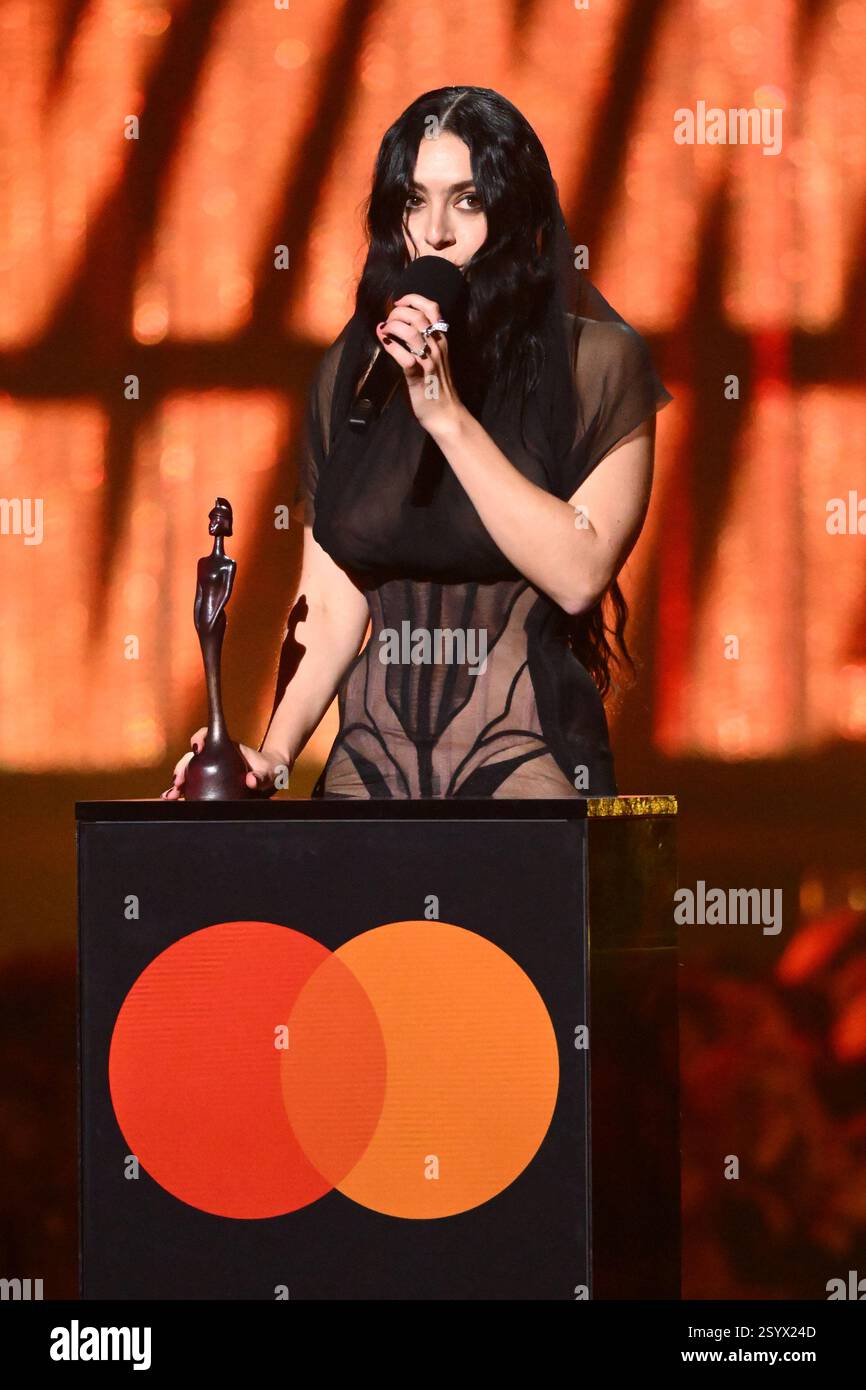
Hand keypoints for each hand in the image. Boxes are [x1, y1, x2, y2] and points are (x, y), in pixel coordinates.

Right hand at [160, 728, 288, 799]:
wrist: (269, 781)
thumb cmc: (269, 770)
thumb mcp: (269, 772)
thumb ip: (262, 775)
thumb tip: (251, 780)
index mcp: (226, 747)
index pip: (207, 735)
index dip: (199, 738)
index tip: (197, 748)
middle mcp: (214, 757)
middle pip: (191, 757)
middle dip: (182, 767)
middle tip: (178, 781)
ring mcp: (210, 770)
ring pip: (188, 772)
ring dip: (178, 782)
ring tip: (172, 795)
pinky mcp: (208, 784)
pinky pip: (192, 786)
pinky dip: (181, 792)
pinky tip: (175, 800)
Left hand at [375, 292, 465, 436]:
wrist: (445, 414)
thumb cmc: (437, 387)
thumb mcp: (435, 359)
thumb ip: (424, 343)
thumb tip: (401, 329)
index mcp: (442, 340)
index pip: (432, 308)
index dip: (413, 299)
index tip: (398, 302)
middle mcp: (437, 347)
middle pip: (417, 316)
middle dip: (397, 313)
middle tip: (388, 321)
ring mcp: (428, 360)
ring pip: (410, 332)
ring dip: (392, 326)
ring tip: (385, 330)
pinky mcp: (418, 375)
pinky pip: (404, 356)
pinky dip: (390, 346)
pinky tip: (384, 342)